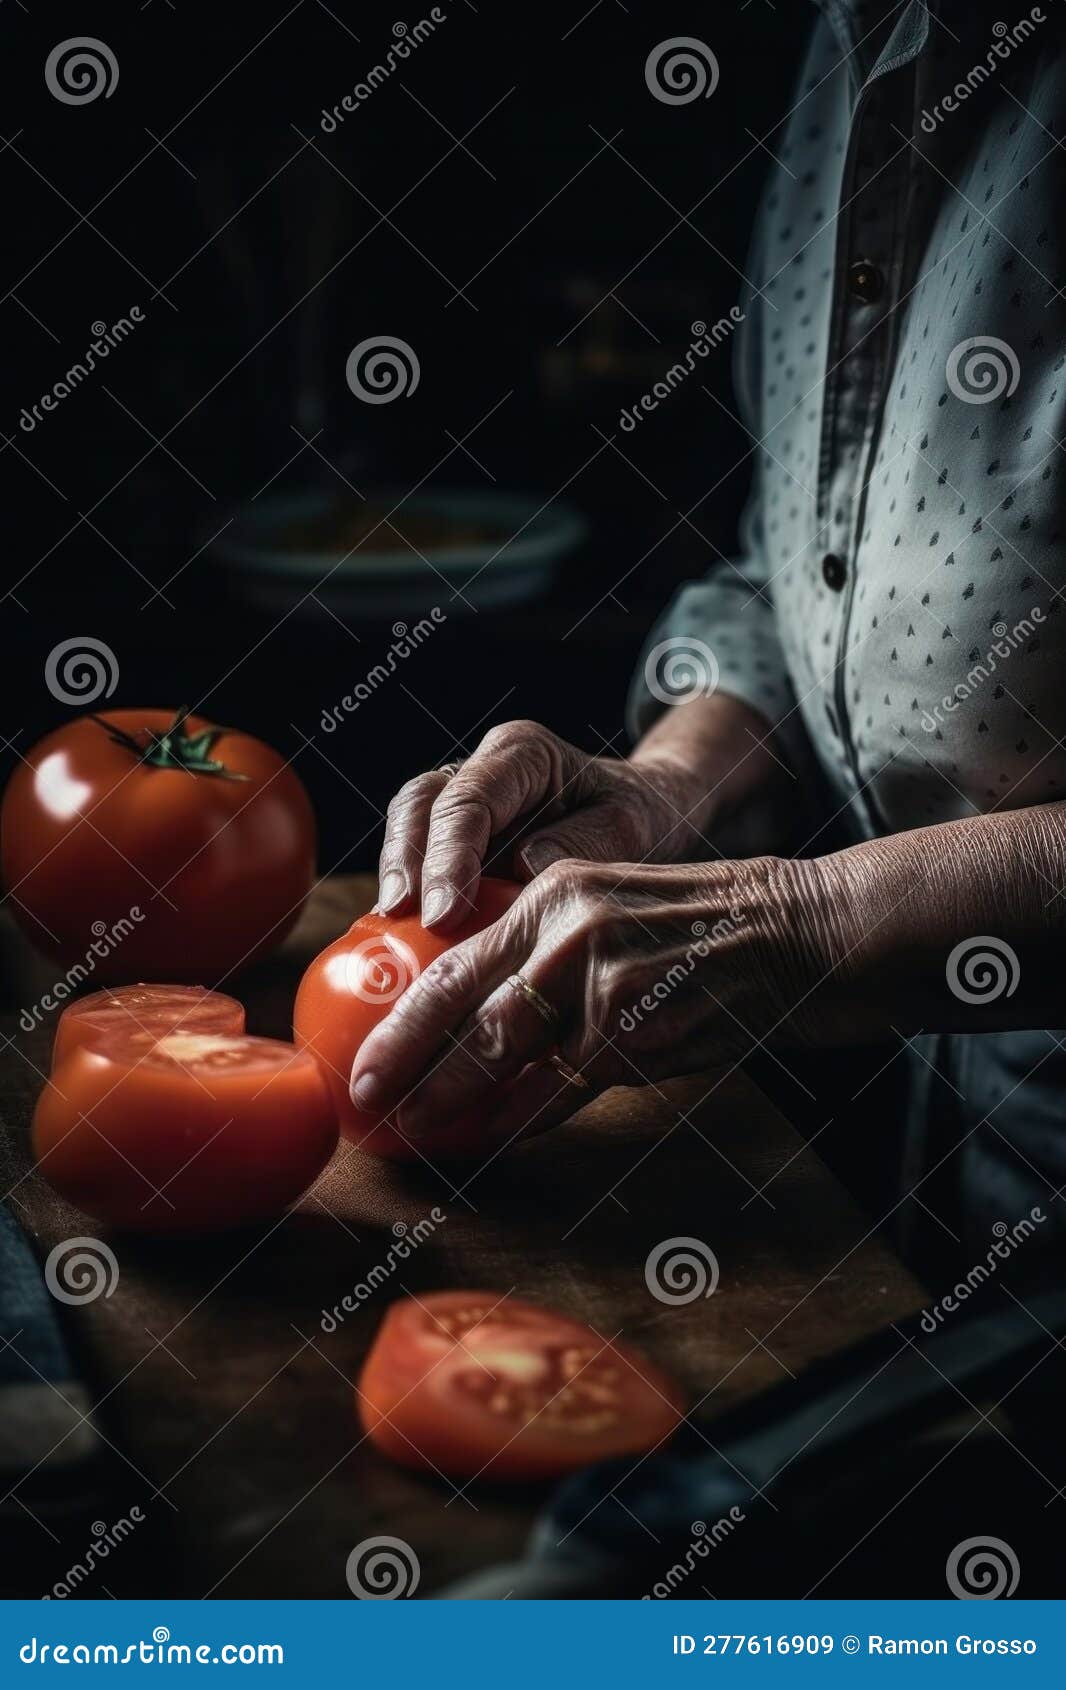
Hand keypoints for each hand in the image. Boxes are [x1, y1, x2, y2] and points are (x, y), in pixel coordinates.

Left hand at [350, 855, 820, 1155]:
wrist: (815, 930)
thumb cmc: (720, 937)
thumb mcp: (625, 921)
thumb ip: (557, 964)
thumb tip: (490, 1035)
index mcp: (556, 892)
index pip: (458, 960)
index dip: (404, 1020)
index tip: (362, 1059)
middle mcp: (569, 922)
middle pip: (463, 1004)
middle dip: (404, 1061)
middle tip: (363, 1104)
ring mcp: (603, 971)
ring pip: (505, 1048)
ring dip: (453, 1099)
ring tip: (414, 1133)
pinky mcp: (640, 1022)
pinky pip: (566, 1084)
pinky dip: (526, 1117)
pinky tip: (491, 1141)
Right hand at [377, 696, 785, 930]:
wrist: (644, 810)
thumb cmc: (637, 817)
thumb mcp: (629, 827)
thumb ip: (581, 844)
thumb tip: (522, 867)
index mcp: (522, 753)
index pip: (469, 799)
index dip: (447, 857)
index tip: (443, 914)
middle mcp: (481, 768)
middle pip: (422, 802)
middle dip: (408, 862)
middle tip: (405, 919)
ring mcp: (462, 797)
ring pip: (408, 823)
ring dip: (398, 875)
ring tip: (391, 928)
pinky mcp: (454, 834)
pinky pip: (417, 853)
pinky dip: (410, 889)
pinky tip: (404, 933)